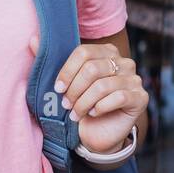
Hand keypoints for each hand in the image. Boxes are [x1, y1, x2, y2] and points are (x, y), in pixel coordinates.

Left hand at [30, 34, 147, 153]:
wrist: (97, 133)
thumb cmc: (81, 104)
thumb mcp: (64, 83)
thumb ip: (50, 60)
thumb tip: (33, 39)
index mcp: (106, 52)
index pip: (84, 52)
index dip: (67, 71)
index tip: (57, 88)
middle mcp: (123, 62)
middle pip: (92, 69)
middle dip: (74, 90)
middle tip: (66, 105)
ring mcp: (134, 79)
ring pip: (102, 86)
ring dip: (84, 102)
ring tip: (75, 113)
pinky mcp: (140, 97)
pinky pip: (117, 98)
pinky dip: (100, 108)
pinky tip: (93, 114)